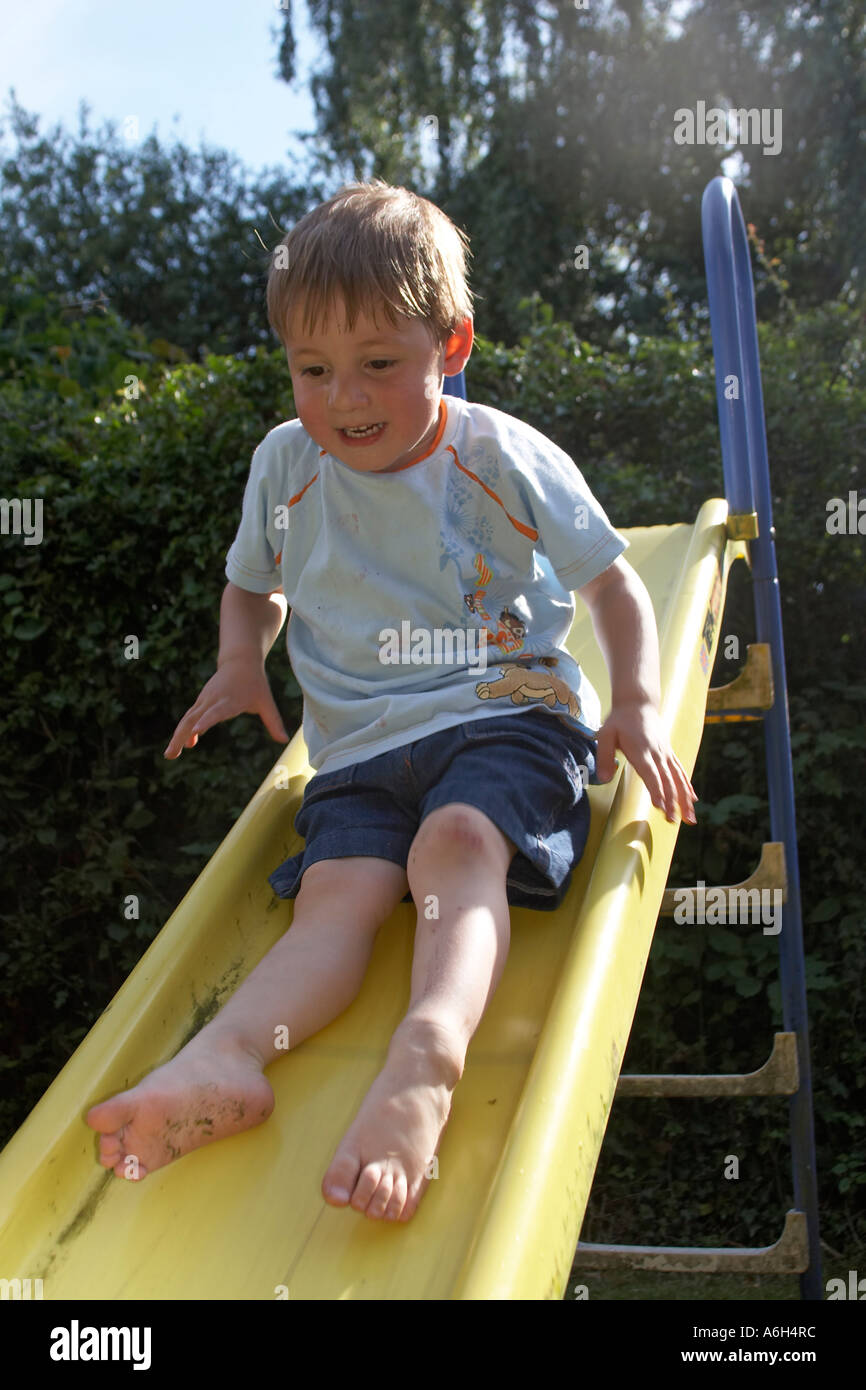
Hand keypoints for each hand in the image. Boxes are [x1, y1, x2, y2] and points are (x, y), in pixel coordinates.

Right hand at [164, 657, 289, 758]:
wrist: (240, 661)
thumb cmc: (255, 683)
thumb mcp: (266, 702)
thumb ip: (273, 721)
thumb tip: (284, 739)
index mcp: (229, 700)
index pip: (215, 712)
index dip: (206, 721)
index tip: (196, 731)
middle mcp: (213, 700)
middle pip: (193, 719)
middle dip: (181, 736)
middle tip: (171, 755)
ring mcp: (204, 701)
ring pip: (186, 719)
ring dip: (177, 737)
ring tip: (170, 756)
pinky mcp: (201, 702)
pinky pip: (189, 717)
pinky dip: (184, 730)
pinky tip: (187, 744)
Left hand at [595, 700, 696, 824]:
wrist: (638, 703)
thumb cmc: (619, 720)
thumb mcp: (605, 734)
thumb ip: (604, 756)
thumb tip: (603, 779)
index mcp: (641, 751)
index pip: (651, 774)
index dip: (656, 790)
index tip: (660, 807)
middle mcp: (657, 754)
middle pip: (667, 781)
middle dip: (672, 802)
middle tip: (673, 821)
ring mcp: (665, 754)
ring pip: (678, 779)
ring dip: (684, 799)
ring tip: (690, 819)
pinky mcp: (669, 753)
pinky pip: (680, 771)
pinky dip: (687, 786)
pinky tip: (693, 801)